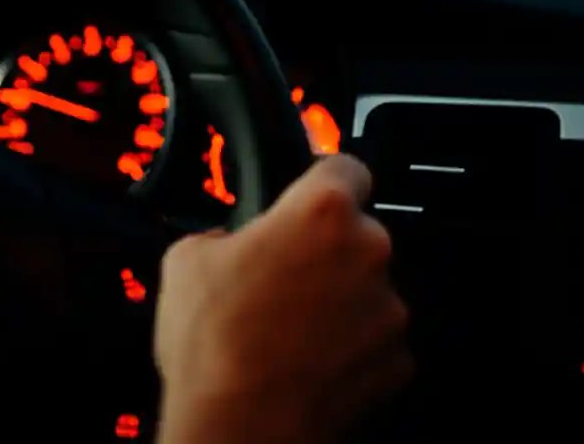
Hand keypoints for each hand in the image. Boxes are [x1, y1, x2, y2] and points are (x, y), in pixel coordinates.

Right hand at [154, 155, 410, 443]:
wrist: (242, 427)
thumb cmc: (214, 343)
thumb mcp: (184, 260)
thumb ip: (221, 234)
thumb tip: (228, 244)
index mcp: (321, 211)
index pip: (344, 166)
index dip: (322, 179)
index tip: (310, 193)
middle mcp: (368, 251)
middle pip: (355, 234)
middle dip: (321, 252)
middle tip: (276, 280)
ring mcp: (389, 309)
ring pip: (364, 289)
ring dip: (335, 302)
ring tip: (284, 331)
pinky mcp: (398, 360)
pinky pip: (373, 340)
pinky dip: (347, 347)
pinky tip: (304, 362)